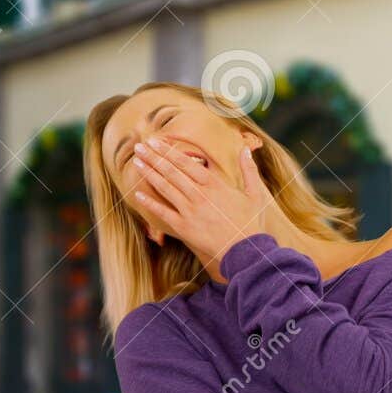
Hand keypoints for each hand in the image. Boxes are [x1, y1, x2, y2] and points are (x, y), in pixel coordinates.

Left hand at [132, 139, 272, 271]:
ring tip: (137, 162)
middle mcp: (199, 195)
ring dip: (149, 173)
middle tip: (140, 146)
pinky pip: (163, 212)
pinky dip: (150, 203)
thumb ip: (249, 170)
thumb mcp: (255, 194)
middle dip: (154, 157)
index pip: (187, 163)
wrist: (245, 250)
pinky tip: (137, 194)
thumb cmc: (250, 222)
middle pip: (172, 172)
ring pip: (165, 188)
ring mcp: (190, 211)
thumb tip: (246, 149)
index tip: (156, 142)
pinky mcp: (184, 227)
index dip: (169, 151)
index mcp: (215, 185)